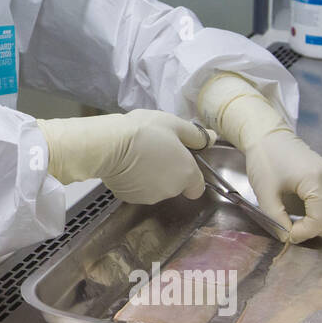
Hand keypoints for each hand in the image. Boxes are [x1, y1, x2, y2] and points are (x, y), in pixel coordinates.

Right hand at [36, 110, 216, 203]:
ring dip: (150, 177)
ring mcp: (149, 197)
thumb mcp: (173, 124)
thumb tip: (212, 137)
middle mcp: (170, 190)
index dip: (190, 176)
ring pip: (154, 189)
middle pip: (174, 185)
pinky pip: (136, 190)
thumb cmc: (144, 131)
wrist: (109, 145)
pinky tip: (125, 165)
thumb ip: (196, 134)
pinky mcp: (128, 198)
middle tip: (155, 151)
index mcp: (186, 174)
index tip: (179, 163)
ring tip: (137, 156)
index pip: (197, 187)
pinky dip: (133, 181)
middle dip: (167, 172)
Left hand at [244, 129, 321, 242]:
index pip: (320, 218)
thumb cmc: (265, 160)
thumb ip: (276, 218)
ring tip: (315, 227)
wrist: (268, 137)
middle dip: (321, 230)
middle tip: (300, 232)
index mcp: (313, 180)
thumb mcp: (264, 192)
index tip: (290, 235)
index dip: (306, 232)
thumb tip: (288, 238)